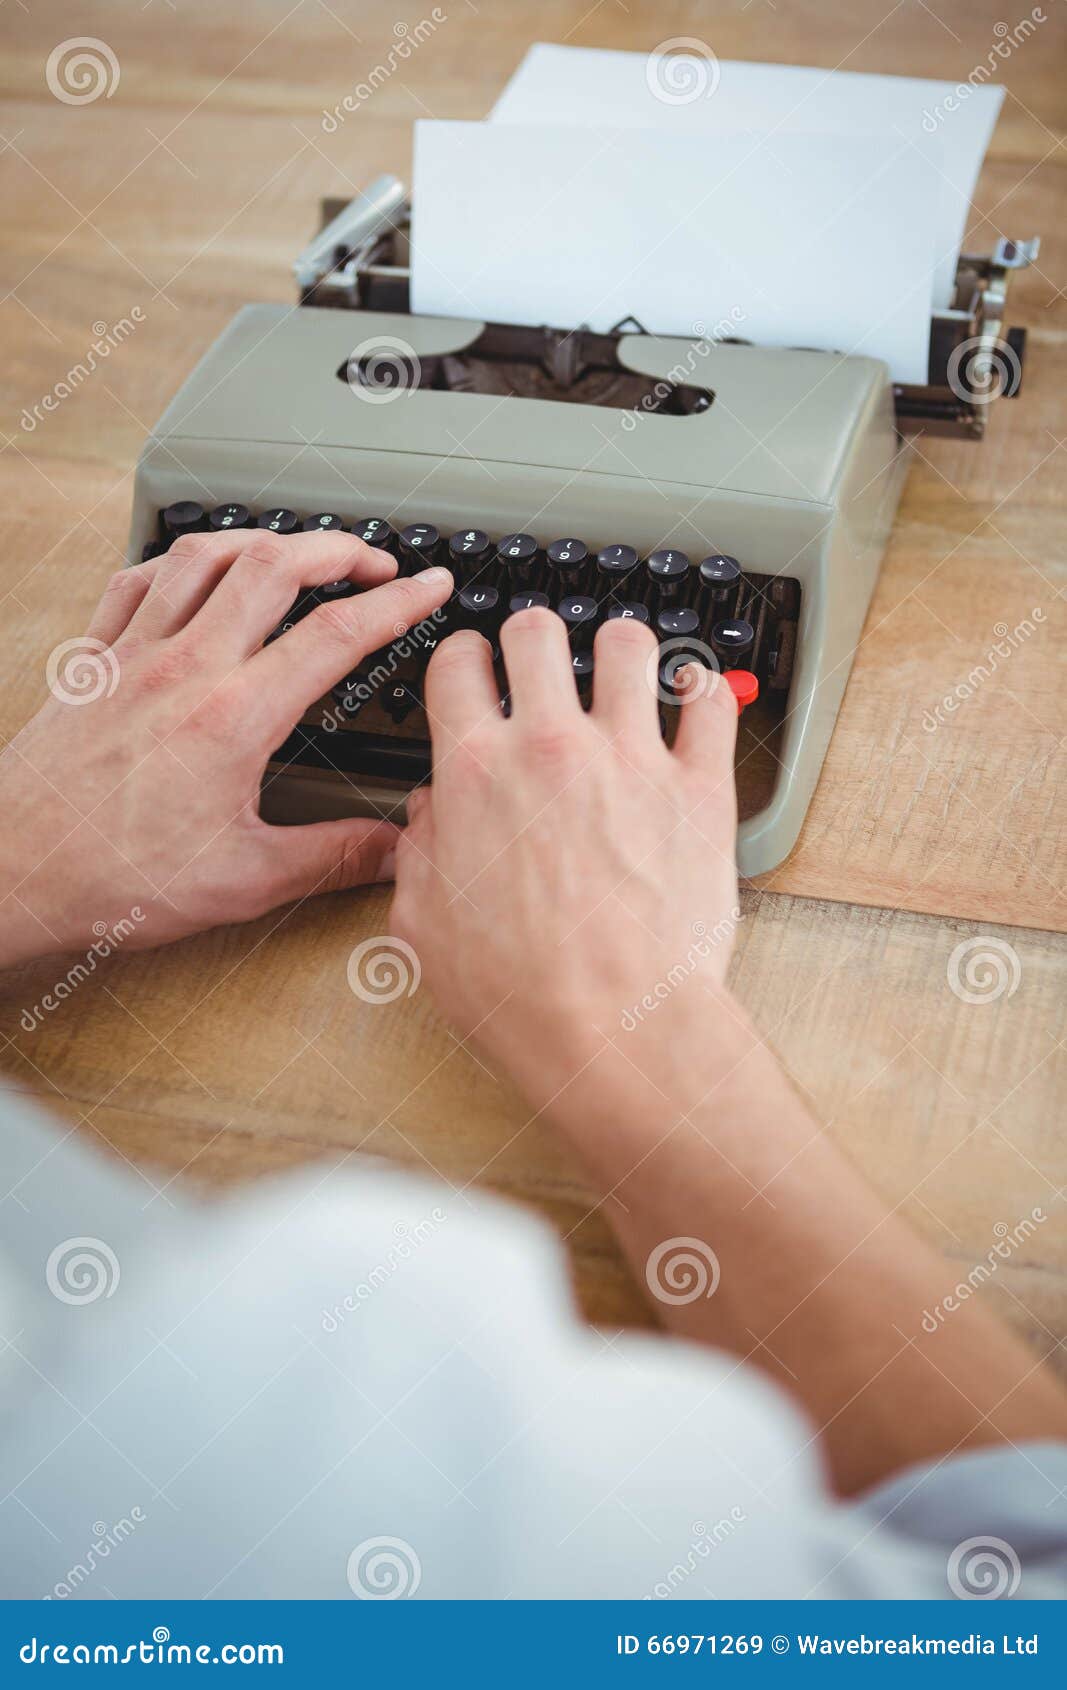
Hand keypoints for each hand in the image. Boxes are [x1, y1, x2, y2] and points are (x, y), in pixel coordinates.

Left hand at [0, 530, 452, 966]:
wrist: (13, 870)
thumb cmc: (113, 878)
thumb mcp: (244, 881)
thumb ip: (333, 859)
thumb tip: (398, 849)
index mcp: (234, 717)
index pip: (336, 634)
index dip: (398, 602)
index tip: (429, 585)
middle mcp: (184, 669)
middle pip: (273, 566)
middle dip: (336, 548)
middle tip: (373, 560)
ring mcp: (133, 655)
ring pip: (204, 555)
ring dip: (261, 539)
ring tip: (297, 549)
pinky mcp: (92, 661)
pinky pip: (137, 579)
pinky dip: (180, 560)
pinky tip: (197, 570)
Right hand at [392, 609, 740, 1113]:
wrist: (614, 1029)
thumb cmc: (521, 994)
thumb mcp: (425, 927)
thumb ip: (421, 852)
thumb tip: (432, 814)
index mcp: (476, 772)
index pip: (458, 665)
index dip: (462, 657)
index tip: (474, 667)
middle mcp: (551, 749)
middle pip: (537, 632)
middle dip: (533, 636)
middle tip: (541, 658)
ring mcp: (632, 761)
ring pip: (629, 645)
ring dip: (620, 647)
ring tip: (622, 666)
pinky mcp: (699, 789)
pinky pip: (711, 705)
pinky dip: (703, 691)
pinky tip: (693, 696)